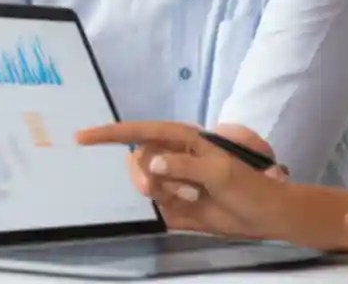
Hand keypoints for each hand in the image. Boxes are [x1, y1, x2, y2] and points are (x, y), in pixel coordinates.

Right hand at [77, 122, 286, 238]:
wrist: (264, 214)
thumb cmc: (247, 185)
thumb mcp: (219, 172)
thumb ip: (184, 166)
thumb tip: (153, 162)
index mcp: (184, 140)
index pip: (142, 132)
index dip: (112, 133)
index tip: (82, 137)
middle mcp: (174, 157)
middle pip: (138, 161)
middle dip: (145, 177)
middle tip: (165, 189)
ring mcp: (173, 181)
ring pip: (145, 184)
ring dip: (163, 194)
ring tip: (191, 197)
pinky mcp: (175, 204)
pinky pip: (156, 205)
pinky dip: (170, 208)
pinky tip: (192, 207)